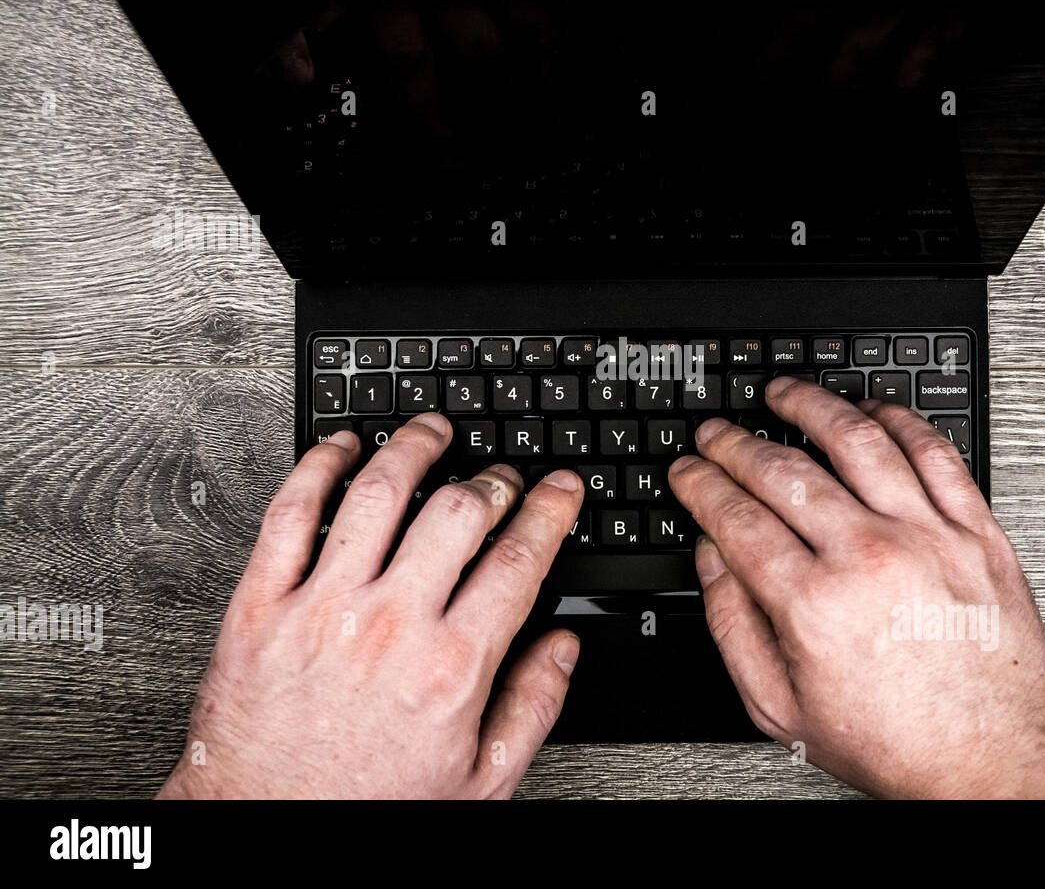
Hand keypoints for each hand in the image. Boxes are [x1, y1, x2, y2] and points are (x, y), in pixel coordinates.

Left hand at [158, 413, 583, 798]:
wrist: (269, 832)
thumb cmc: (369, 809)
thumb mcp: (480, 780)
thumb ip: (533, 706)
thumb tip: (562, 646)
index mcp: (450, 666)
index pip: (517, 561)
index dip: (548, 511)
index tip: (559, 489)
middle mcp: (389, 626)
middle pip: (456, 514)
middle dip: (491, 479)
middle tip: (500, 473)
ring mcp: (321, 610)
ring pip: (376, 496)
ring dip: (411, 450)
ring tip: (430, 432)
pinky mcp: (261, 608)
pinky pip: (290, 515)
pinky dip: (317, 468)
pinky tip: (339, 450)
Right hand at [668, 378, 1044, 798]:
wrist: (992, 761)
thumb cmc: (897, 742)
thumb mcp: (782, 707)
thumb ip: (733, 627)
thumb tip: (712, 561)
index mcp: (814, 604)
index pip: (737, 517)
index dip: (702, 484)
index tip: (690, 472)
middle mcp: (870, 559)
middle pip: (785, 472)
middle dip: (737, 444)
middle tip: (719, 433)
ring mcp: (930, 539)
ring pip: (860, 442)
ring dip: (813, 407)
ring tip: (786, 394)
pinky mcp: (978, 534)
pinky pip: (936, 454)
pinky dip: (900, 422)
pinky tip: (873, 411)